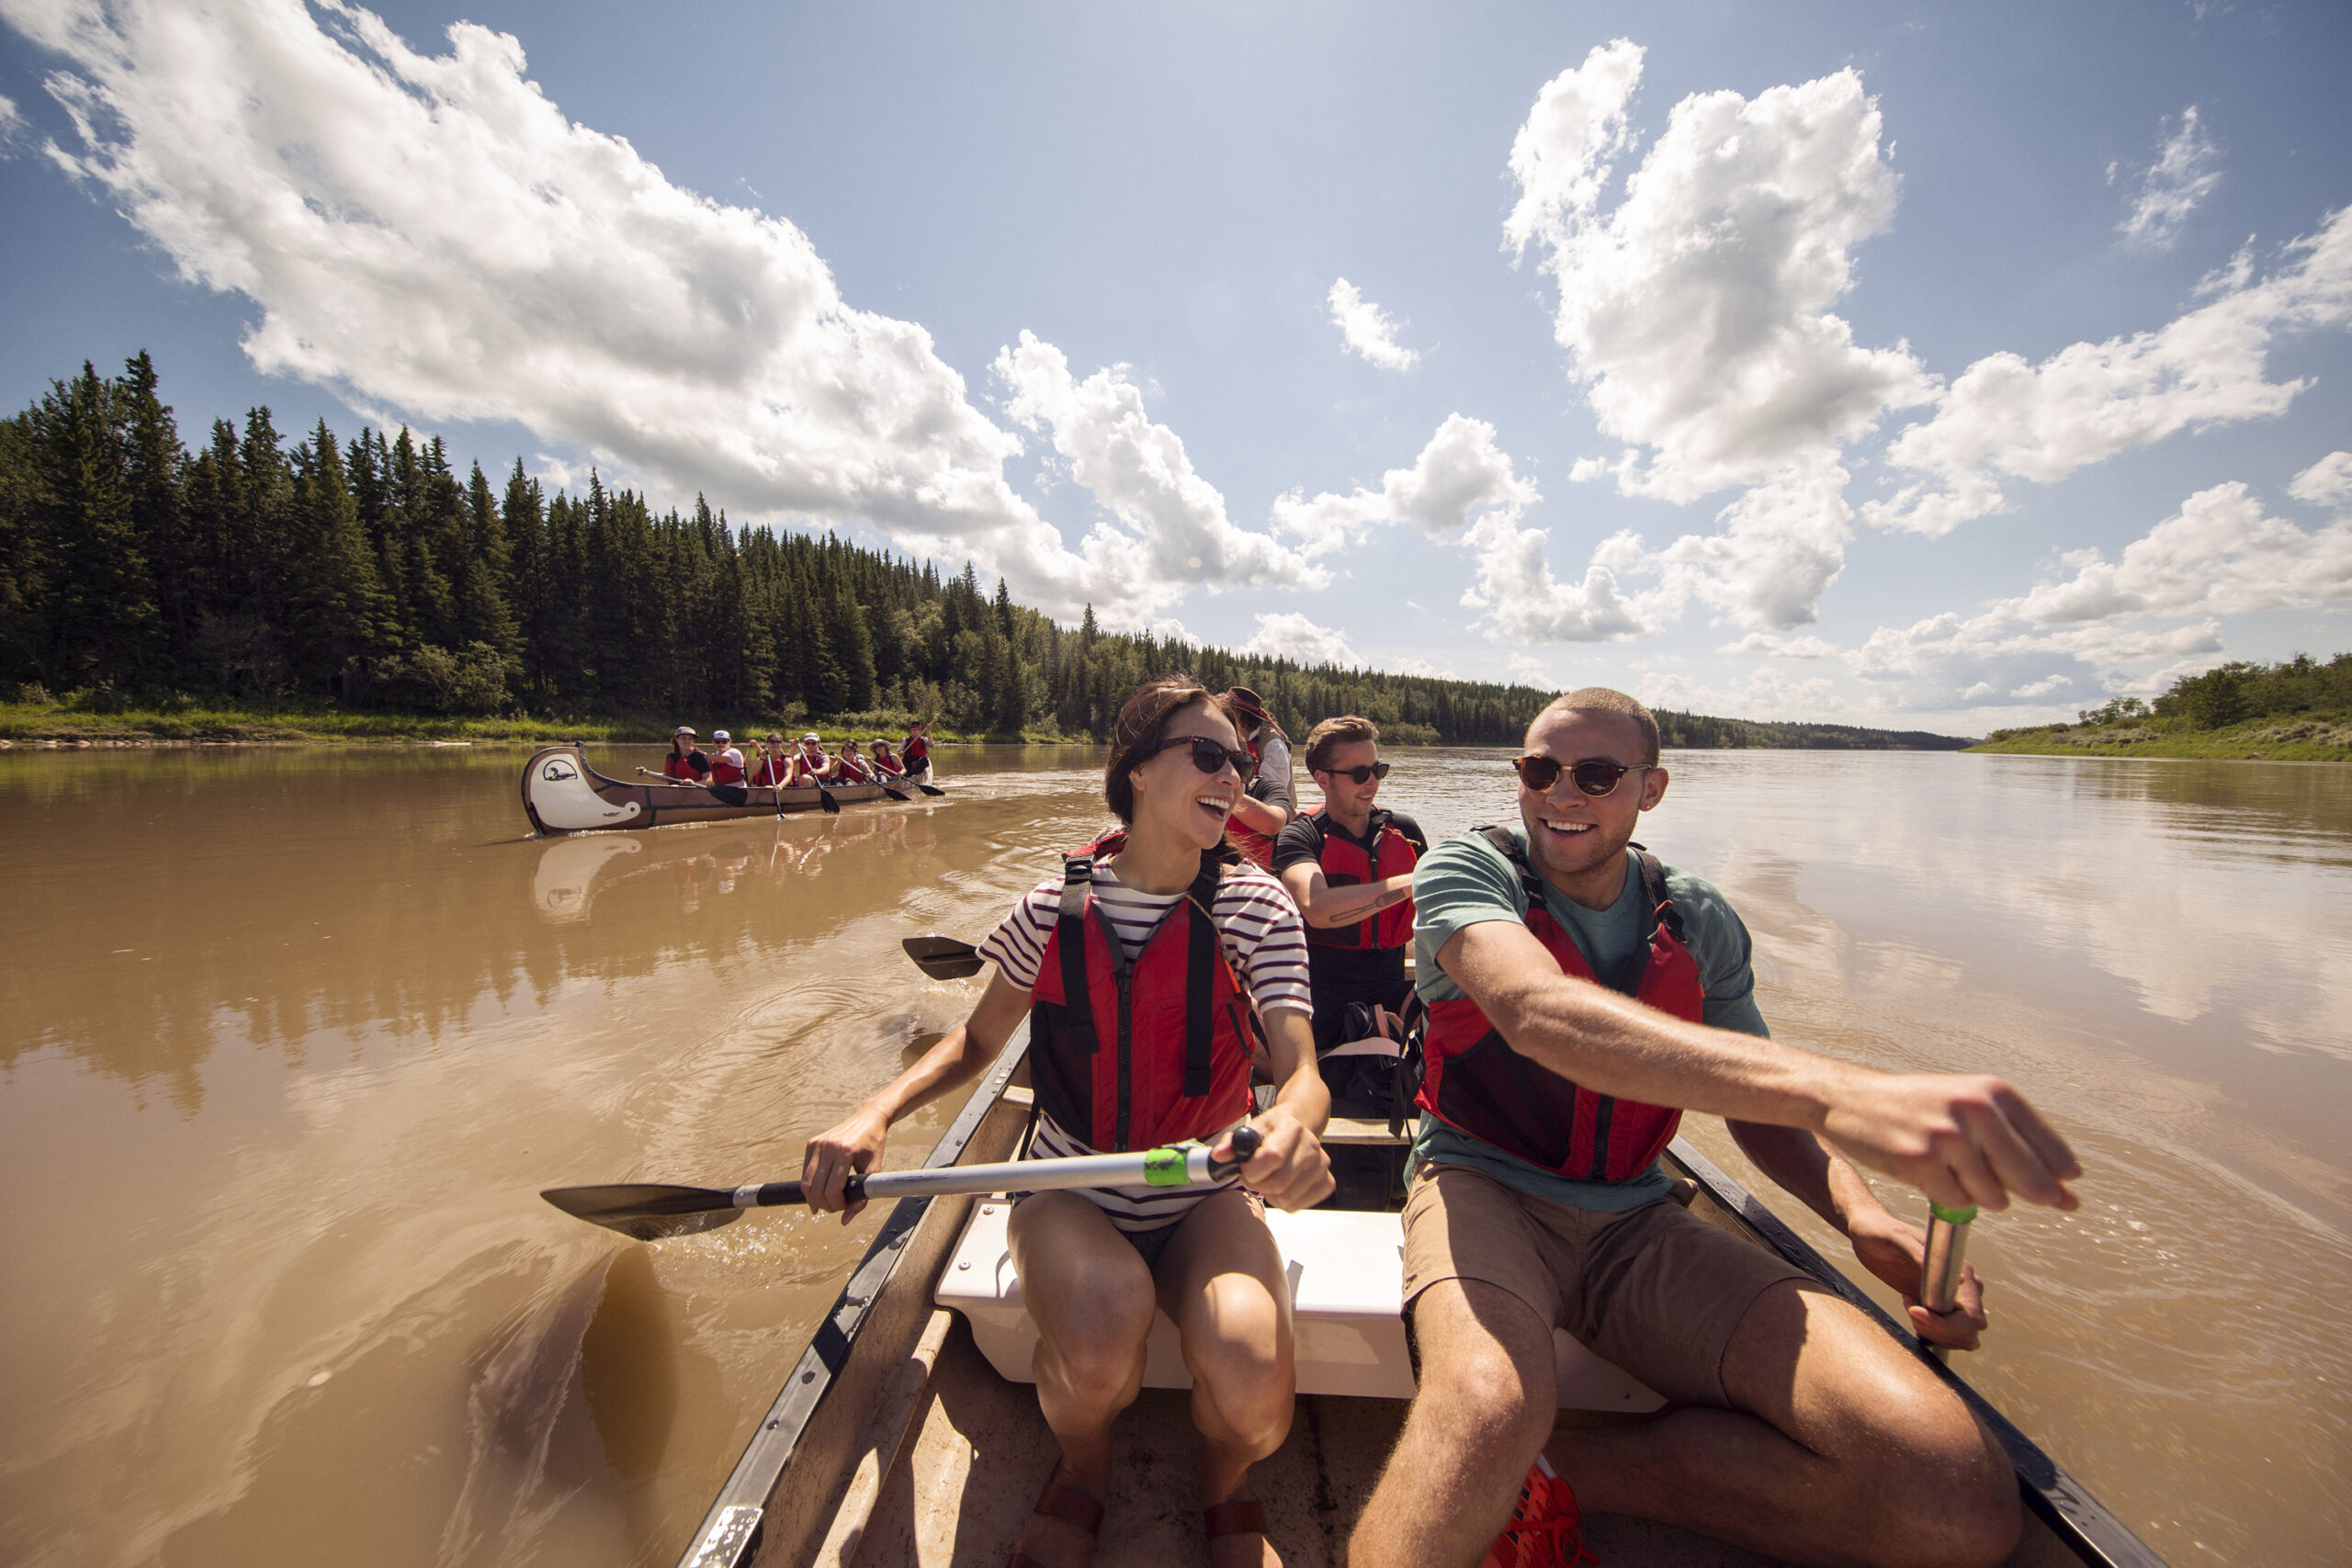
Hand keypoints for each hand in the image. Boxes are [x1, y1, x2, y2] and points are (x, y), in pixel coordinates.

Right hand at [802, 1105, 890, 1223]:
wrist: (868, 1119)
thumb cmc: (873, 1145)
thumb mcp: (873, 1170)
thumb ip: (861, 1197)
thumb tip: (845, 1220)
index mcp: (845, 1152)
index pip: (832, 1190)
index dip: (836, 1205)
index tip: (845, 1207)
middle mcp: (828, 1146)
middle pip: (816, 1190)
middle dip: (825, 1205)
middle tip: (837, 1207)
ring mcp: (817, 1144)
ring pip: (806, 1183)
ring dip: (815, 1199)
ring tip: (828, 1201)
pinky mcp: (811, 1143)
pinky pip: (805, 1173)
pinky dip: (810, 1187)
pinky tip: (820, 1192)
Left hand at [1215, 1105, 1332, 1211]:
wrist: (1298, 1131)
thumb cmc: (1270, 1133)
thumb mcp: (1250, 1130)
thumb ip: (1231, 1144)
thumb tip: (1219, 1157)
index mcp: (1292, 1128)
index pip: (1272, 1157)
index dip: (1252, 1169)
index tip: (1245, 1168)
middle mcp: (1312, 1146)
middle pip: (1279, 1183)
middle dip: (1258, 1184)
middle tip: (1254, 1176)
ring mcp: (1322, 1166)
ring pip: (1286, 1198)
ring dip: (1270, 1194)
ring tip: (1269, 1179)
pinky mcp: (1327, 1183)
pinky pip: (1297, 1206)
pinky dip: (1284, 1202)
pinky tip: (1283, 1186)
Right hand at [1819, 1071, 2080, 1212]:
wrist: (1851, 1100)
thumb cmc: (1918, 1108)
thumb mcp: (1972, 1110)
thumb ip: (2022, 1150)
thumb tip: (2071, 1199)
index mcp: (1996, 1093)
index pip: (2056, 1154)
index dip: (2054, 1178)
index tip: (2041, 1184)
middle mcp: (1977, 1110)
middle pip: (2033, 1182)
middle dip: (2017, 1193)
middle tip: (1983, 1174)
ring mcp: (1949, 1136)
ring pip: (1994, 1198)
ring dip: (1975, 1194)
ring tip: (1947, 1166)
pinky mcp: (1922, 1161)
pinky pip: (1957, 1202)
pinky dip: (1945, 1196)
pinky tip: (1924, 1171)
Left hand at [1848, 1210, 1987, 1351]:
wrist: (1867, 1232)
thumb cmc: (1881, 1230)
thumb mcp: (1898, 1239)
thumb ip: (1925, 1258)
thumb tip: (1960, 1279)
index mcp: (1960, 1268)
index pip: (1972, 1313)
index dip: (1947, 1322)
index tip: (1915, 1311)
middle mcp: (1960, 1285)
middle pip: (1969, 1328)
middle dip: (1940, 1330)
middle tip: (1911, 1311)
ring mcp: (1948, 1296)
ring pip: (1960, 1334)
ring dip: (1935, 1333)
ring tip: (1910, 1309)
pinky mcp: (1932, 1304)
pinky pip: (1944, 1331)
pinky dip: (1930, 1332)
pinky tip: (1911, 1313)